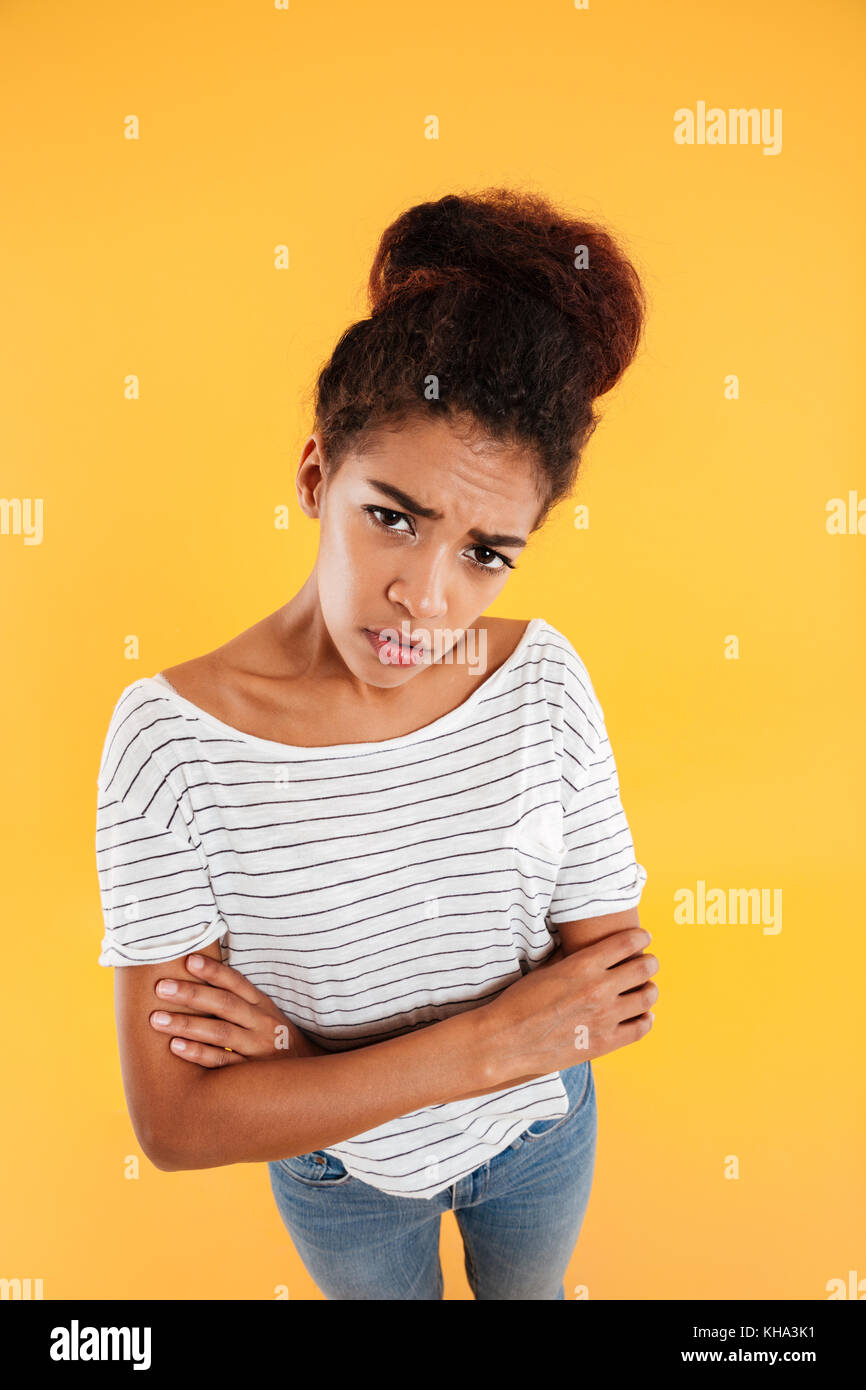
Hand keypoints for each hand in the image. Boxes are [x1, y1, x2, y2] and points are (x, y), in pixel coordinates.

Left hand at [149, 953, 325, 1066]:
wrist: (307, 1079)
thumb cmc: (274, 1040)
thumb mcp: (265, 1015)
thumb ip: (238, 999)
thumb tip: (197, 976)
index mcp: (263, 1005)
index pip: (236, 983)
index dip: (214, 971)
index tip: (189, 960)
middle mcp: (261, 1024)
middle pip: (224, 1005)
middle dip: (191, 994)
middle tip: (161, 988)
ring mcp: (257, 1049)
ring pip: (220, 1033)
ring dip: (187, 1024)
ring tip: (156, 1019)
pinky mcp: (250, 1075)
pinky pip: (221, 1062)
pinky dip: (198, 1054)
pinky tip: (175, 1047)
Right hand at [482, 927, 657, 1085]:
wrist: (507, 1040)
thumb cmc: (521, 1002)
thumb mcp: (545, 969)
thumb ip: (569, 957)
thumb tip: (581, 945)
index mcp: (583, 965)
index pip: (628, 943)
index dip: (641, 938)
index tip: (643, 938)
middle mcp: (598, 988)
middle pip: (644, 968)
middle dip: (650, 962)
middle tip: (649, 962)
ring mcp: (604, 1017)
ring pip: (647, 998)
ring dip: (650, 989)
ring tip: (647, 988)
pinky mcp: (604, 1043)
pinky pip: (640, 1029)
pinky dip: (646, 1019)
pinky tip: (643, 1016)